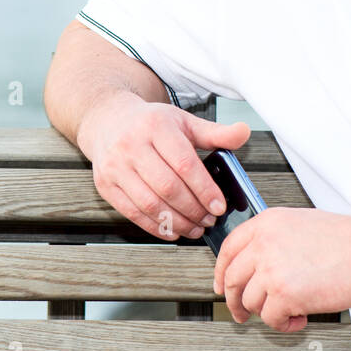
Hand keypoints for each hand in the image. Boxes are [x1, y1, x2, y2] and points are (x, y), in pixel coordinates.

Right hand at [78, 90, 249, 240]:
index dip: (204, 189)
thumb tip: (244, 132)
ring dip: (177, 222)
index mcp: (156, 126)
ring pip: (150, 203)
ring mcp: (115, 167)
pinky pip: (133, 213)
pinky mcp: (106, 185)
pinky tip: (173, 230)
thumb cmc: (152, 124)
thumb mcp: (183, 121)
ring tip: (195, 228)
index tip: (219, 206)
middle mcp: (131, 145)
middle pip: (167, 187)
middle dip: (193, 209)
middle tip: (210, 220)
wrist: (109, 121)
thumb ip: (215, 132)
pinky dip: (155, 227)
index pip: (184, 164)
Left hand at [212, 207, 350, 331]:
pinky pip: (271, 318)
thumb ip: (274, 237)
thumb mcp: (300, 222)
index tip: (221, 284)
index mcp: (266, 223)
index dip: (221, 270)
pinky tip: (299, 318)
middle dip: (234, 300)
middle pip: (232, 278)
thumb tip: (257, 259)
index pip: (228, 248)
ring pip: (250, 302)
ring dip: (265, 313)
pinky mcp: (283, 294)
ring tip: (287, 312)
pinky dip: (284, 324)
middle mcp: (263, 244)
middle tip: (240, 312)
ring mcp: (271, 269)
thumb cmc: (346, 240)